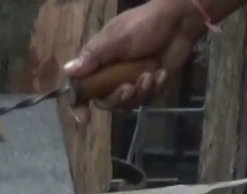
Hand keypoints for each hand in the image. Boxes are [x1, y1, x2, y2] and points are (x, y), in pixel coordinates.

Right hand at [64, 0, 205, 126]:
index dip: (79, 105)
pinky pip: (147, 99)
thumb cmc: (145, 25)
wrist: (178, 23)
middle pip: (106, 102)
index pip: (82, 89)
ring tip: (150, 75)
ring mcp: (131, 81)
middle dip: (118, 99)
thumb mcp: (117, 38)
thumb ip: (94, 56)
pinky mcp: (150, 86)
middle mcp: (111, 75)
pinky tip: (161, 73)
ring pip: (128, 104)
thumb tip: (68, 71)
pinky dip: (155, 88)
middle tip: (129, 88)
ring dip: (139, 93)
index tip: (84, 118)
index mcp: (98, 63)